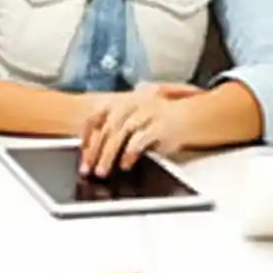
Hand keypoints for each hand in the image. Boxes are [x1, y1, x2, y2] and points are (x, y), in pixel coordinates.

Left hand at [78, 82, 202, 177]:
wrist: (191, 117)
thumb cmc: (159, 121)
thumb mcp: (135, 120)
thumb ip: (116, 130)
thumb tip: (93, 151)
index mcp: (124, 101)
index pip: (97, 115)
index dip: (87, 135)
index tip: (81, 152)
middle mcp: (133, 103)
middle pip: (107, 128)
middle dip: (94, 151)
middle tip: (87, 169)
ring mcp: (147, 112)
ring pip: (120, 134)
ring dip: (108, 155)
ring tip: (103, 171)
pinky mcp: (160, 125)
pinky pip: (140, 140)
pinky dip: (130, 153)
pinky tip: (125, 164)